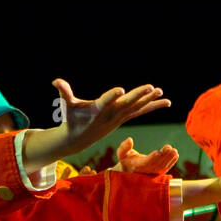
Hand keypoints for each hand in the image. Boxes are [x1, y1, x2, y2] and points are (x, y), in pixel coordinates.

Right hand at [22, 80, 170, 169]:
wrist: (78, 139)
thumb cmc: (71, 119)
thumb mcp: (66, 106)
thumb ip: (64, 93)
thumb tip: (55, 81)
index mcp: (97, 110)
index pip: (106, 102)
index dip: (112, 96)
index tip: (121, 90)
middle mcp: (110, 115)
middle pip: (126, 104)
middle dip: (139, 96)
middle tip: (151, 88)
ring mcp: (119, 118)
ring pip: (136, 108)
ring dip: (150, 101)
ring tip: (161, 92)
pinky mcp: (123, 118)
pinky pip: (140, 111)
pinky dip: (152, 106)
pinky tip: (165, 101)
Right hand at [114, 136, 178, 174]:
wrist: (131, 171)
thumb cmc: (126, 161)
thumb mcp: (121, 154)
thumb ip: (124, 147)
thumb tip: (129, 139)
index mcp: (137, 166)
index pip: (145, 163)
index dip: (152, 158)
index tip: (158, 152)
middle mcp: (146, 171)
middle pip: (156, 165)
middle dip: (163, 156)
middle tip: (169, 148)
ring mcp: (153, 173)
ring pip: (162, 166)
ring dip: (169, 158)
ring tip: (174, 150)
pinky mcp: (158, 173)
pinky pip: (166, 168)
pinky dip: (171, 162)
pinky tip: (175, 154)